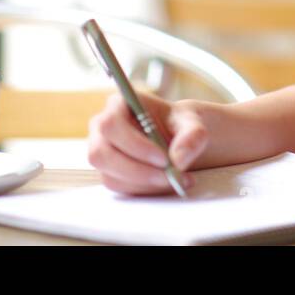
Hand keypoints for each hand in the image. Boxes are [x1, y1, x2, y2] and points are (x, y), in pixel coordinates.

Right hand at [87, 90, 208, 195]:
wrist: (178, 139)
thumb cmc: (180, 125)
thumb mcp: (193, 123)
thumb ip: (192, 136)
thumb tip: (178, 159)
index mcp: (118, 104)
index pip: (111, 125)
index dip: (133, 144)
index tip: (163, 158)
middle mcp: (102, 128)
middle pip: (101, 155)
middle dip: (137, 170)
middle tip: (169, 176)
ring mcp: (102, 152)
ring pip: (111, 176)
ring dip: (145, 183)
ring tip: (177, 179)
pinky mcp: (109, 172)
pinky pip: (120, 188)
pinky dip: (146, 189)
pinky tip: (168, 182)